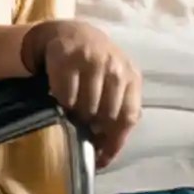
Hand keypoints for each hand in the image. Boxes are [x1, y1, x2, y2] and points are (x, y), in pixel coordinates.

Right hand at [21, 20, 141, 168]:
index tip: (101, 158)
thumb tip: (105, 152)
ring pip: (85, 107)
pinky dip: (61, 101)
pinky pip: (64, 95)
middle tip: (83, 126)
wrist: (73, 34)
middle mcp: (115, 67)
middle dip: (94, 127)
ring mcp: (92, 60)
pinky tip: (62, 95)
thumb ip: (117, 110)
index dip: (115, 142)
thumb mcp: (115, 82)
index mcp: (131, 77)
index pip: (128, 117)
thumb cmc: (97, 66)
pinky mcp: (67, 57)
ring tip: (73, 109)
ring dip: (76, 115)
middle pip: (106, 115)